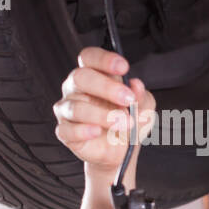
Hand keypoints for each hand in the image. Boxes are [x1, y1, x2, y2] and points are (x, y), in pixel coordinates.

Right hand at [54, 47, 155, 173]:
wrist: (122, 150)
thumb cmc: (128, 121)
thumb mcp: (143, 107)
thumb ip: (141, 96)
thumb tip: (136, 85)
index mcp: (94, 76)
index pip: (89, 57)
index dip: (104, 59)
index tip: (123, 67)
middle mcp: (77, 89)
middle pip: (81, 77)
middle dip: (106, 87)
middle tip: (128, 100)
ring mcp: (68, 110)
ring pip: (75, 106)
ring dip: (102, 115)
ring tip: (123, 122)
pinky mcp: (65, 131)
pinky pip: (67, 129)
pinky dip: (83, 130)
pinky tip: (97, 131)